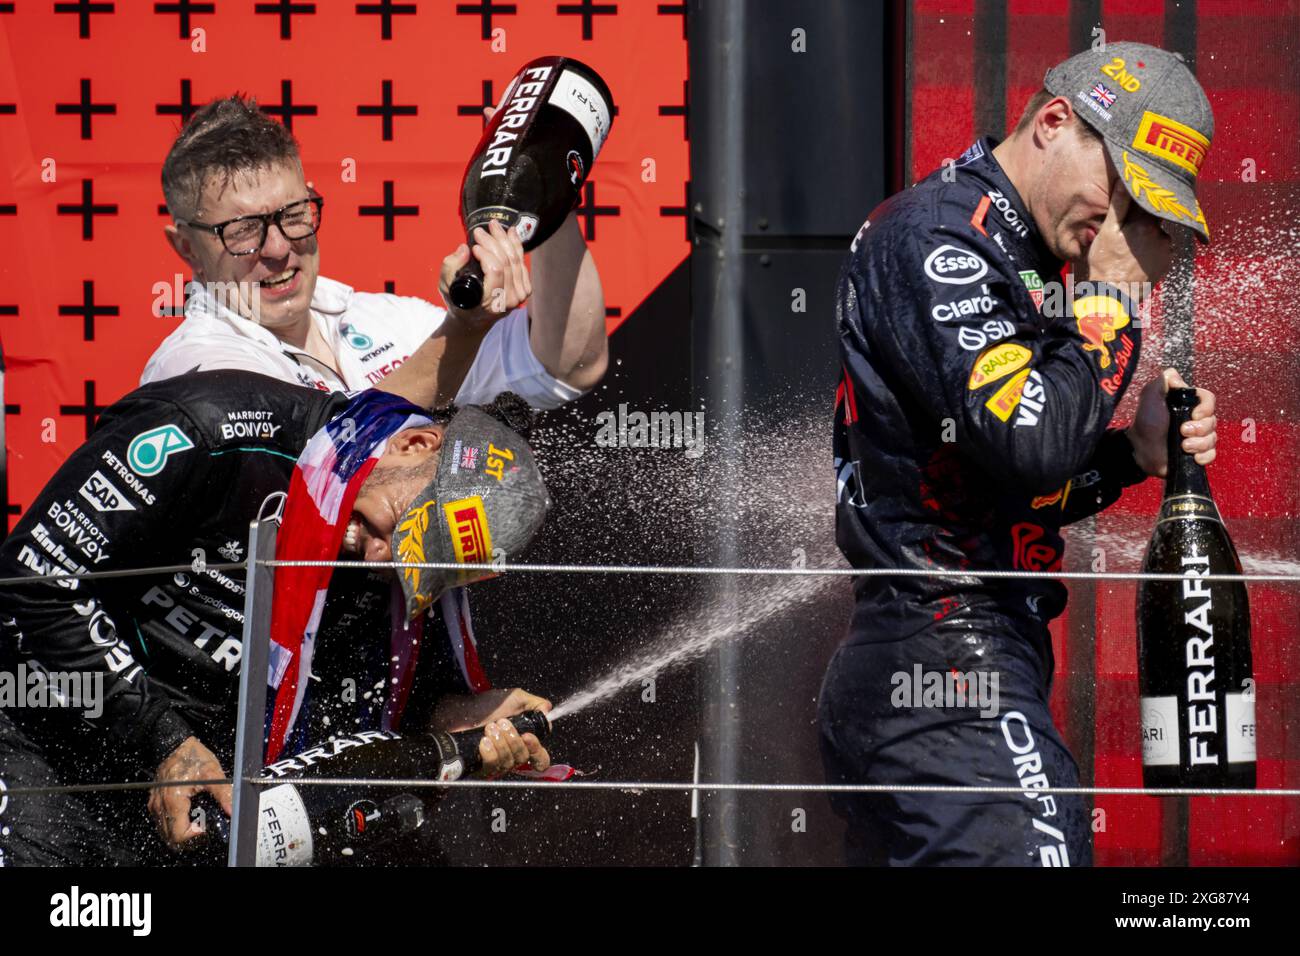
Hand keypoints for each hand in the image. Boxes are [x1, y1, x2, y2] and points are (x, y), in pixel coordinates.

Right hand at [148, 736, 230, 848]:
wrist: (174, 744)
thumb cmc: (192, 756)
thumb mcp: (213, 773)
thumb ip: (223, 793)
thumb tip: (232, 810)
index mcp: (173, 800)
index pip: (178, 834)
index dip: (193, 836)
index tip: (205, 827)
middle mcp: (160, 805)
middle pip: (170, 836)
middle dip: (188, 836)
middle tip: (202, 826)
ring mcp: (155, 804)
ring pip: (164, 830)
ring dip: (180, 831)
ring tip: (196, 821)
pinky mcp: (155, 801)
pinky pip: (162, 820)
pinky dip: (173, 823)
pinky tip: (187, 815)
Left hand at [431, 687, 552, 777]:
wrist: (461, 709)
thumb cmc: (486, 705)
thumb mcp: (515, 698)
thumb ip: (535, 703)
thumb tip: (549, 711)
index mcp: (524, 741)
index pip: (540, 758)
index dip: (537, 751)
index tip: (527, 736)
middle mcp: (512, 754)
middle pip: (524, 758)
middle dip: (513, 740)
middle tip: (502, 723)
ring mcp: (497, 763)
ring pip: (509, 763)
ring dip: (500, 742)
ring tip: (490, 727)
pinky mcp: (481, 767)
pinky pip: (492, 767)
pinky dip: (490, 752)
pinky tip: (484, 740)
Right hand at [438, 219, 532, 322]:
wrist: (473, 320)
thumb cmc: (458, 302)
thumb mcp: (446, 286)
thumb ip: (451, 266)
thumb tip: (464, 249)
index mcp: (490, 302)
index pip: (495, 270)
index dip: (486, 252)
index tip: (473, 245)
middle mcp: (508, 300)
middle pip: (506, 262)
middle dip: (493, 241)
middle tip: (480, 231)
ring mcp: (519, 296)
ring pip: (515, 260)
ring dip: (505, 239)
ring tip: (494, 226)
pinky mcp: (525, 290)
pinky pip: (522, 263)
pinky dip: (516, 245)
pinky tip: (510, 233)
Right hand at [1085, 178, 1172, 291]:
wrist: (1114, 297)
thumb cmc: (1105, 264)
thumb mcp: (1107, 232)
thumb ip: (1119, 205)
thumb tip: (1126, 180)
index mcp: (1145, 223)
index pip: (1148, 200)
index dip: (1140, 199)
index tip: (1135, 198)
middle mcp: (1161, 234)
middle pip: (1153, 217)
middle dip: (1141, 221)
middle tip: (1125, 233)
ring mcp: (1167, 249)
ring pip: (1157, 233)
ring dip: (1146, 236)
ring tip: (1128, 250)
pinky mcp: (1167, 262)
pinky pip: (1160, 248)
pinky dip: (1151, 250)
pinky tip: (1136, 259)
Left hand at [1127, 368, 1217, 476]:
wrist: (1139, 448)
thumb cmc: (1145, 421)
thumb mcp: (1150, 395)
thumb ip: (1162, 380)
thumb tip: (1175, 374)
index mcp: (1188, 404)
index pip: (1209, 400)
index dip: (1206, 408)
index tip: (1194, 414)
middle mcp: (1195, 420)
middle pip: (1213, 421)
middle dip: (1199, 428)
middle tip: (1182, 431)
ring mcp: (1197, 437)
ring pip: (1213, 439)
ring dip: (1199, 443)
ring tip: (1183, 445)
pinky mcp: (1196, 454)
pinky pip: (1211, 454)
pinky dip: (1204, 456)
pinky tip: (1192, 456)